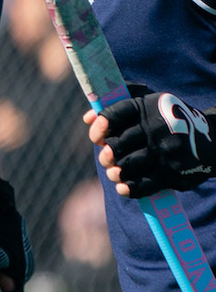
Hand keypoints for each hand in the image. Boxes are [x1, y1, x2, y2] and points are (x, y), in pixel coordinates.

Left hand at [88, 84, 215, 196]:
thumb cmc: (169, 119)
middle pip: (118, 144)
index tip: (96, 137)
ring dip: (115, 172)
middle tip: (107, 158)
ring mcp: (166, 152)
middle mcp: (156, 128)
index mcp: (147, 107)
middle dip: (107, 154)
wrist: (213, 139)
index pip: (114, 114)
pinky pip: (145, 185)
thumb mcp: (149, 104)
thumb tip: (87, 118)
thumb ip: (117, 106)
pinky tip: (123, 187)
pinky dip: (130, 188)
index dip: (100, 127)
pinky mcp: (174, 173)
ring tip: (114, 173)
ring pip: (129, 166)